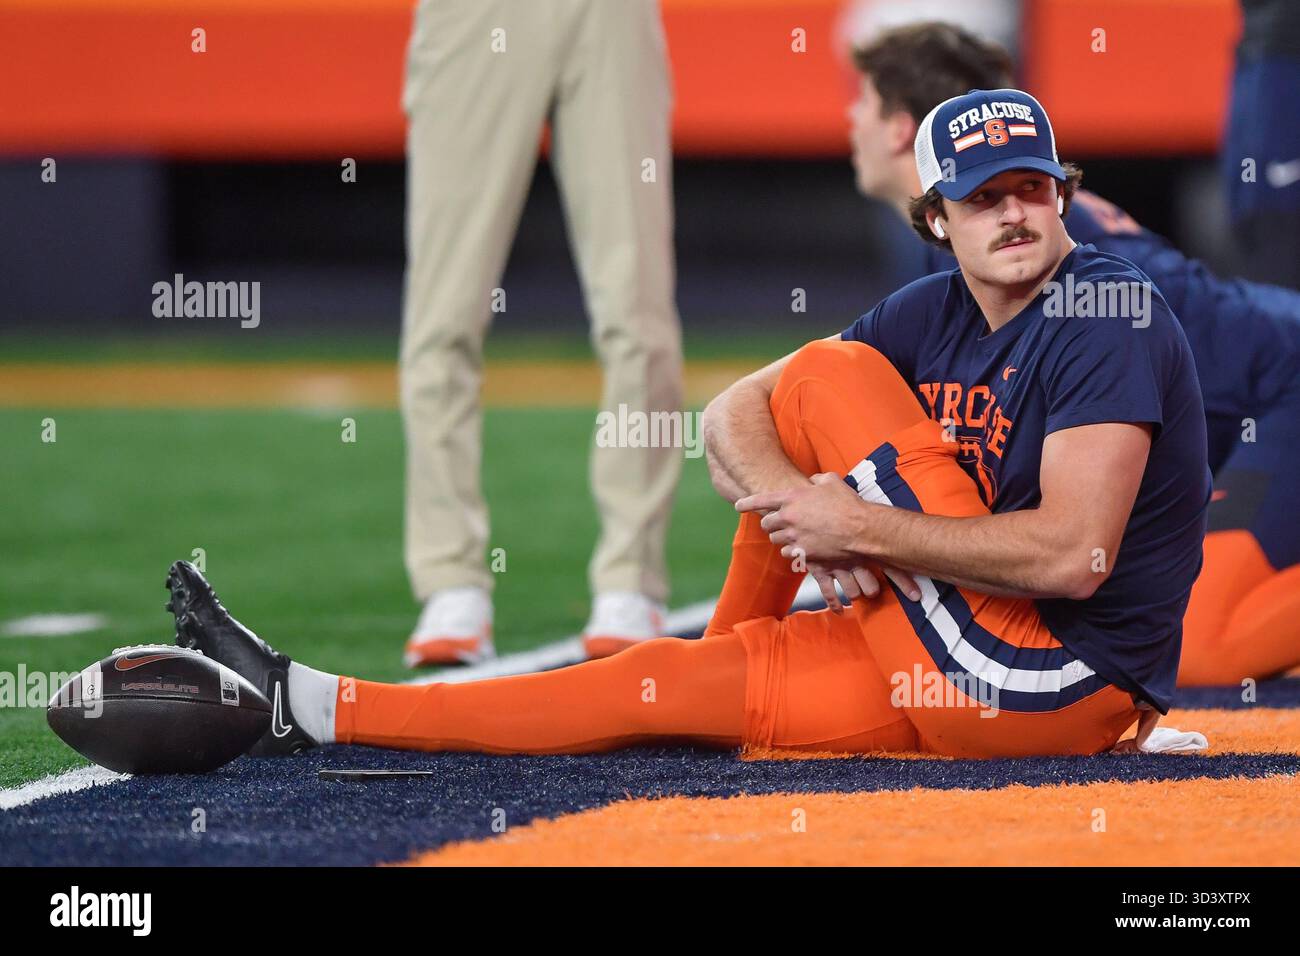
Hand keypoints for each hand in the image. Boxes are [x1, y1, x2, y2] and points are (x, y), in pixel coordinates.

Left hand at [737, 473, 920, 604]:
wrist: (861, 529)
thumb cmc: (848, 503)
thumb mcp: (831, 481)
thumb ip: (816, 479)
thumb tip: (810, 481)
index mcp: (792, 497)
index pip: (760, 500)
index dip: (746, 503)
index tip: (738, 506)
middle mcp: (788, 517)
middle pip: (766, 523)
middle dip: (770, 523)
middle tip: (777, 523)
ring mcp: (794, 536)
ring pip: (775, 539)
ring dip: (781, 537)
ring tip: (792, 535)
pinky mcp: (802, 552)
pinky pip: (787, 553)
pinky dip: (791, 551)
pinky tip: (800, 548)